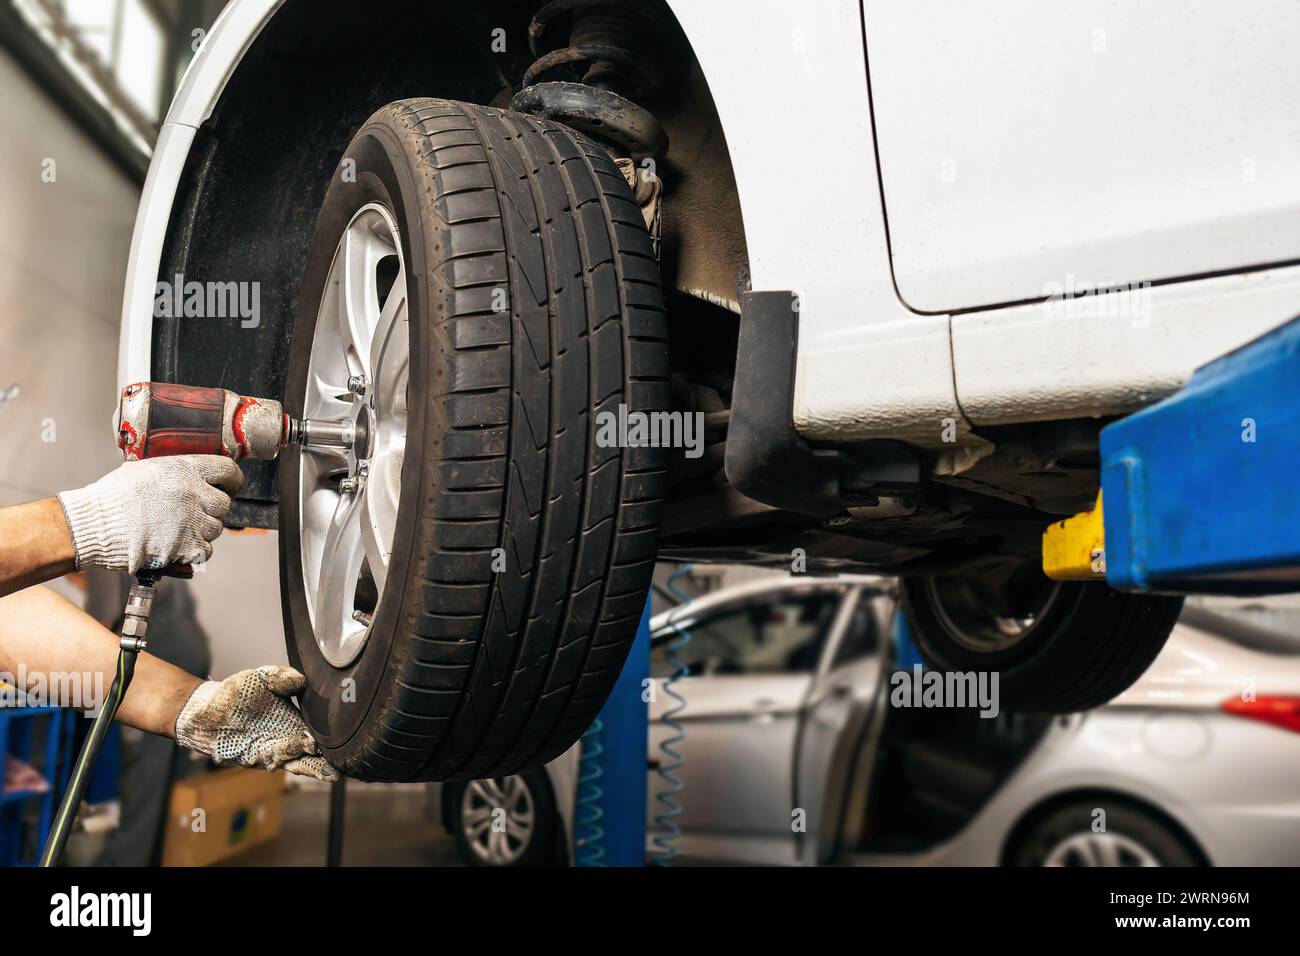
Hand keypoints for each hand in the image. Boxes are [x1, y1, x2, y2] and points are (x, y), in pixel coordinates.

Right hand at [57, 456, 243, 573]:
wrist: (93, 525)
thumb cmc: (111, 497)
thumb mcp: (142, 469)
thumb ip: (171, 471)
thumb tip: (186, 475)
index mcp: (184, 469)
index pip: (228, 470)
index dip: (232, 479)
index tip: (230, 486)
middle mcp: (194, 493)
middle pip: (224, 503)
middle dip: (213, 509)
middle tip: (196, 512)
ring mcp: (192, 521)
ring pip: (216, 528)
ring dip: (202, 530)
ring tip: (179, 529)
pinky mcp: (187, 546)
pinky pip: (206, 550)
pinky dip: (196, 551)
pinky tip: (179, 546)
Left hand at [173, 666, 337, 781]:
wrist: (203, 710)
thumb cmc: (235, 694)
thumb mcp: (261, 678)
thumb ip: (282, 677)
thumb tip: (302, 680)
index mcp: (292, 721)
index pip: (316, 733)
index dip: (329, 738)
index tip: (344, 740)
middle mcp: (285, 739)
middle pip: (310, 754)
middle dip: (324, 761)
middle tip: (341, 766)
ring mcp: (269, 751)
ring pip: (295, 762)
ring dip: (311, 767)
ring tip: (328, 772)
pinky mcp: (253, 758)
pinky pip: (273, 761)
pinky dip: (286, 761)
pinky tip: (299, 762)